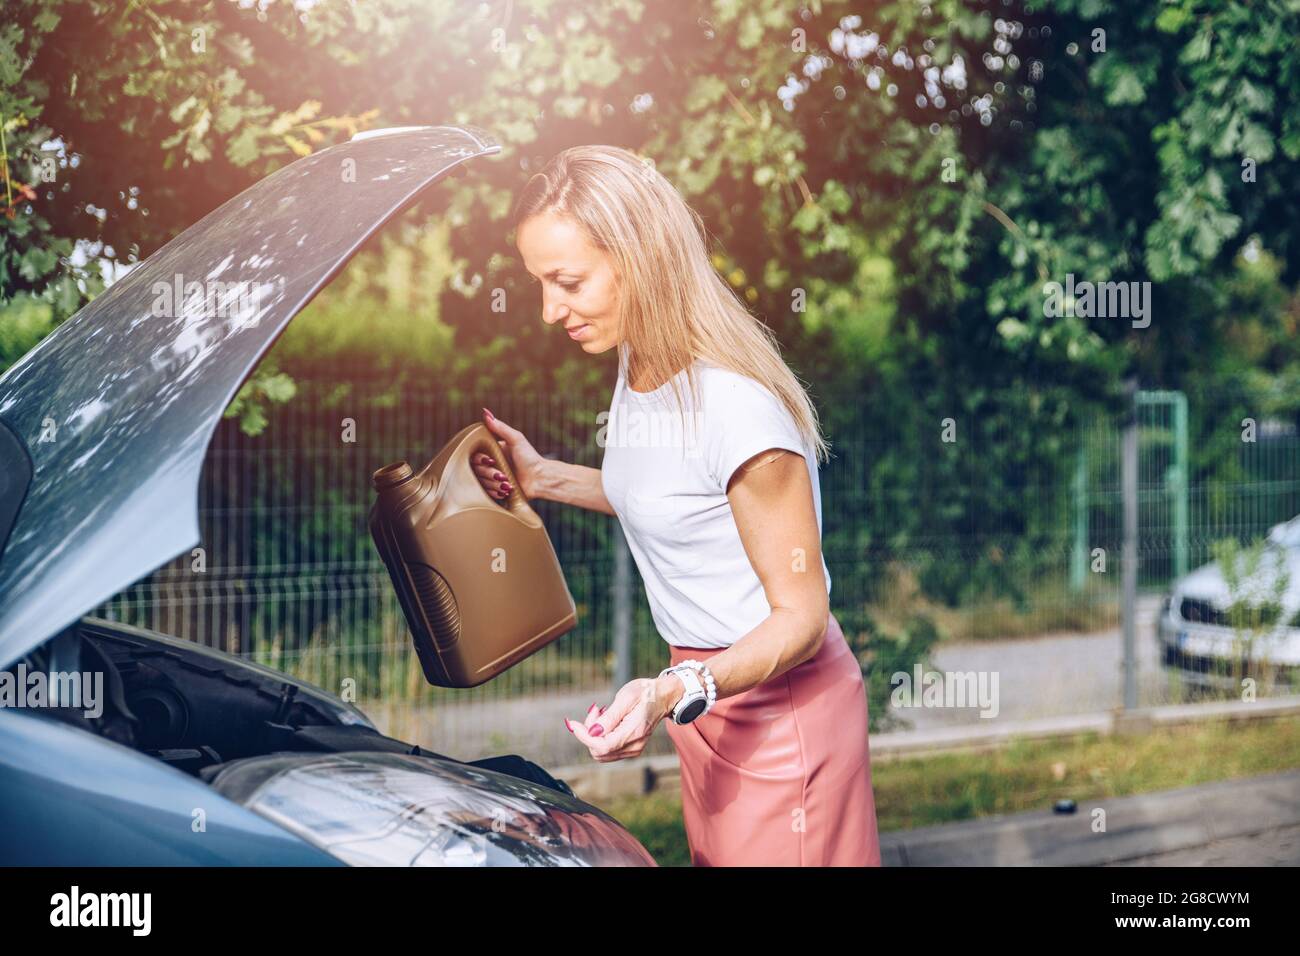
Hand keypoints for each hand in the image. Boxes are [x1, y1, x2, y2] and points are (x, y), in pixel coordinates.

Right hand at [473, 408, 545, 499]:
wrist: (540, 479)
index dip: (480, 460)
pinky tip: (505, 489)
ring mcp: (493, 478)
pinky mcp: (496, 490)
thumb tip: (486, 412)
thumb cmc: (530, 458)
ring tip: (507, 483)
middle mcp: (491, 464)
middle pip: (476, 471)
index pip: (475, 456)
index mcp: (493, 451)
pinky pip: (486, 493)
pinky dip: (495, 492)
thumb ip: (500, 427)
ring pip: (481, 483)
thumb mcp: (516, 439)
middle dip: (489, 474)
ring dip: (494, 484)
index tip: (491, 461)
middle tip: (503, 475)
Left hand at [565, 675, 682, 761]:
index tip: (574, 724)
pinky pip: (608, 749)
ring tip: (603, 712)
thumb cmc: (646, 693)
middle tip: (596, 709)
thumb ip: (610, 717)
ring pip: (601, 752)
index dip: (584, 737)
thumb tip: (593, 732)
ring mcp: (633, 749)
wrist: (664, 696)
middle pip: (599, 751)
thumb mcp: (626, 697)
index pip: (602, 746)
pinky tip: (607, 720)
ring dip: (595, 734)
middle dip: (590, 732)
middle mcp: (634, 745)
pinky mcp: (630, 749)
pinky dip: (601, 736)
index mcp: (634, 732)